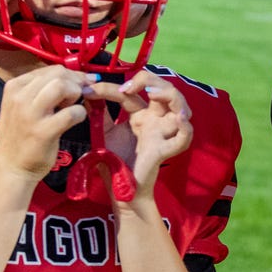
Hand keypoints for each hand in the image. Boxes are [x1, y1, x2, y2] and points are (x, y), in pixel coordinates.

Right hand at [0, 64, 96, 180]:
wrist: (10, 168)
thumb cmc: (21, 136)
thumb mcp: (23, 106)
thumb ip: (42, 90)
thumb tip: (75, 77)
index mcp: (14, 86)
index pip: (50, 69)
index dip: (71, 74)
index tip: (80, 83)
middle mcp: (19, 97)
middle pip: (58, 74)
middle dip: (75, 82)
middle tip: (79, 96)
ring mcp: (30, 114)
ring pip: (62, 86)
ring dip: (75, 94)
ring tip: (73, 106)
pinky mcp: (42, 132)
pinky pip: (71, 112)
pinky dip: (80, 113)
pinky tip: (76, 120)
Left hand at [85, 70, 192, 199]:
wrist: (119, 191)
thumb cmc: (114, 163)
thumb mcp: (103, 134)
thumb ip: (98, 114)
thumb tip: (86, 92)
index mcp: (140, 115)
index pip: (130, 93)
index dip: (110, 88)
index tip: (88, 91)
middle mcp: (154, 120)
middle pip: (163, 89)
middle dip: (150, 80)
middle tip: (129, 86)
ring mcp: (162, 133)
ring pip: (179, 106)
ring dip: (170, 95)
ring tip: (153, 93)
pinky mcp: (164, 150)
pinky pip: (184, 138)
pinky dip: (185, 128)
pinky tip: (178, 119)